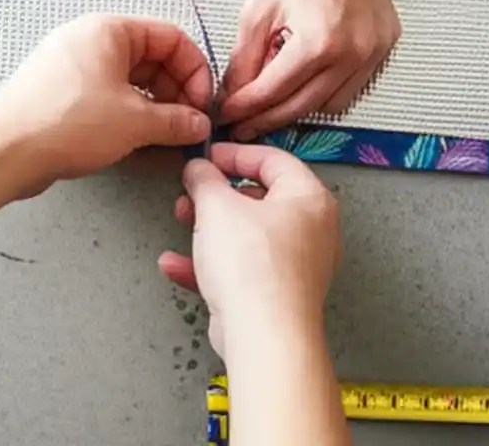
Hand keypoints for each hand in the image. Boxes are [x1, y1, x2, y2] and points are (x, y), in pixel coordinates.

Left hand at [0, 14, 211, 195]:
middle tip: (187, 124)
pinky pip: (107, 94)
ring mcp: (72, 66)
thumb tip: (198, 123)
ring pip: (130, 79)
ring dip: (154, 106)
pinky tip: (137, 139)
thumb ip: (175, 121)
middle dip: (176, 91)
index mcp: (109, 30)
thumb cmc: (65, 123)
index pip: (171, 38)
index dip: (195, 70)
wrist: (2, 152)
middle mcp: (90, 40)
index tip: (202, 104)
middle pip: (151, 58)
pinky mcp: (61, 92)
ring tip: (165, 136)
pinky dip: (128, 112)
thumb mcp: (134, 122)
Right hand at [157, 144, 340, 358]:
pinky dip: (210, 265)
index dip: (234, 153)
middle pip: (259, 198)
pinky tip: (177, 265)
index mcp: (309, 197)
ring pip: (248, 235)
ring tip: (181, 220)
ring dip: (208, 228)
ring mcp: (296, 265)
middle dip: (217, 195)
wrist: (263, 334)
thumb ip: (204, 180)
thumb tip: (198, 169)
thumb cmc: (253, 266)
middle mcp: (312, 229)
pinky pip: (242, 269)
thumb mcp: (217, 206)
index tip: (207, 156)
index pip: (273, 159)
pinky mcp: (277, 294)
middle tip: (192, 192)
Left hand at [221, 0, 400, 139]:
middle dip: (267, 119)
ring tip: (271, 101)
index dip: (245, 110)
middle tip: (242, 126)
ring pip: (330, 105)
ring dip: (298, 107)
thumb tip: (233, 95)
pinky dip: (326, 90)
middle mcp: (352, 55)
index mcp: (318, 43)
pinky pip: (352, 86)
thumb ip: (245, 58)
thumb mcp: (258, 8)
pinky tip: (304, 80)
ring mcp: (374, 53)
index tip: (226, 118)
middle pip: (302, 107)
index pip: (273, 93)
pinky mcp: (386, 47)